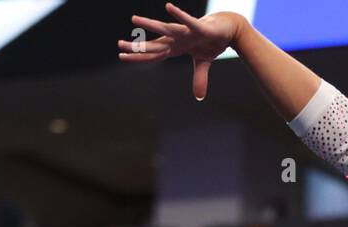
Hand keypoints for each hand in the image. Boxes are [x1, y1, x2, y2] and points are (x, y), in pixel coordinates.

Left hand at [118, 3, 243, 100]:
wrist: (228, 28)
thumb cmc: (212, 41)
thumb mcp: (204, 63)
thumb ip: (199, 78)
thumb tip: (199, 97)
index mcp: (175, 47)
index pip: (154, 54)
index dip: (139, 57)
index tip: (122, 56)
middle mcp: (177, 38)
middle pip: (155, 44)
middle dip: (139, 46)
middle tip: (120, 45)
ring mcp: (187, 32)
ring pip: (166, 29)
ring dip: (150, 25)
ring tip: (134, 19)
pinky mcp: (199, 27)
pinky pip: (188, 21)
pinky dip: (179, 15)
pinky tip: (168, 7)